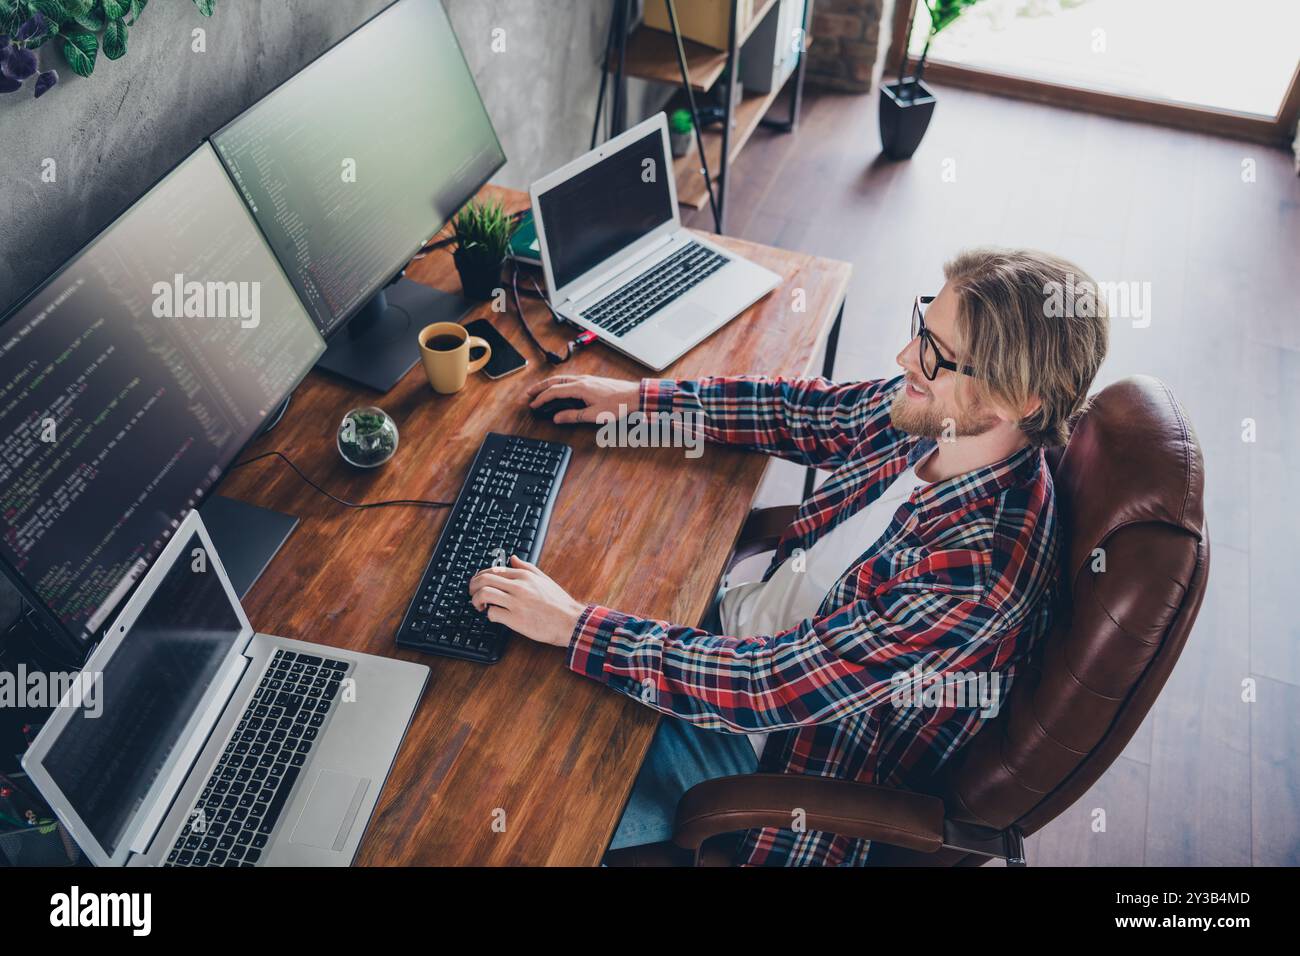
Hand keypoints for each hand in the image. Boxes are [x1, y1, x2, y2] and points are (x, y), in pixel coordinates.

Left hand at [468, 555, 585, 647]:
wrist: (571, 621)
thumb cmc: (559, 603)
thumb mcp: (544, 579)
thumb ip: (527, 567)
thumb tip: (513, 558)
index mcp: (525, 576)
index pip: (494, 570)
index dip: (480, 576)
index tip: (478, 583)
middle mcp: (519, 586)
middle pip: (484, 579)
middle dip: (473, 586)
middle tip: (472, 593)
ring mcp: (516, 602)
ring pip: (484, 594)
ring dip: (476, 600)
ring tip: (479, 606)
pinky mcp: (515, 619)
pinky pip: (493, 613)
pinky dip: (489, 615)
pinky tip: (494, 616)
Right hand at [526, 374, 640, 424]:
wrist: (634, 395)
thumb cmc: (617, 405)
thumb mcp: (593, 415)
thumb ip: (573, 416)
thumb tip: (557, 418)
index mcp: (580, 388)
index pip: (554, 392)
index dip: (541, 399)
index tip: (533, 405)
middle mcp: (581, 380)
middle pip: (555, 381)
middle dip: (540, 387)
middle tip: (530, 393)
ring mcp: (587, 379)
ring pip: (562, 378)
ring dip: (550, 384)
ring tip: (541, 390)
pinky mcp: (592, 381)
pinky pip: (570, 379)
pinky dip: (560, 383)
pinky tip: (561, 388)